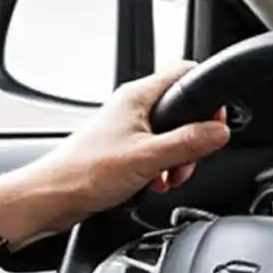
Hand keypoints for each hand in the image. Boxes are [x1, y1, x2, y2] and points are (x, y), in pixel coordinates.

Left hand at [0, 62, 229, 243]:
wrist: (51, 198)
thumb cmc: (86, 172)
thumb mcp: (149, 157)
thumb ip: (188, 142)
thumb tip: (220, 131)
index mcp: (138, 97)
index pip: (184, 74)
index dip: (207, 95)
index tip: (215, 123)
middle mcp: (133, 108)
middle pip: (184, 110)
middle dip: (195, 138)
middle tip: (188, 160)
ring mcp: (129, 129)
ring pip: (173, 135)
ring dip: (180, 158)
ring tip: (170, 176)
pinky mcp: (125, 150)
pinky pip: (158, 152)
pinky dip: (164, 168)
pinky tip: (156, 183)